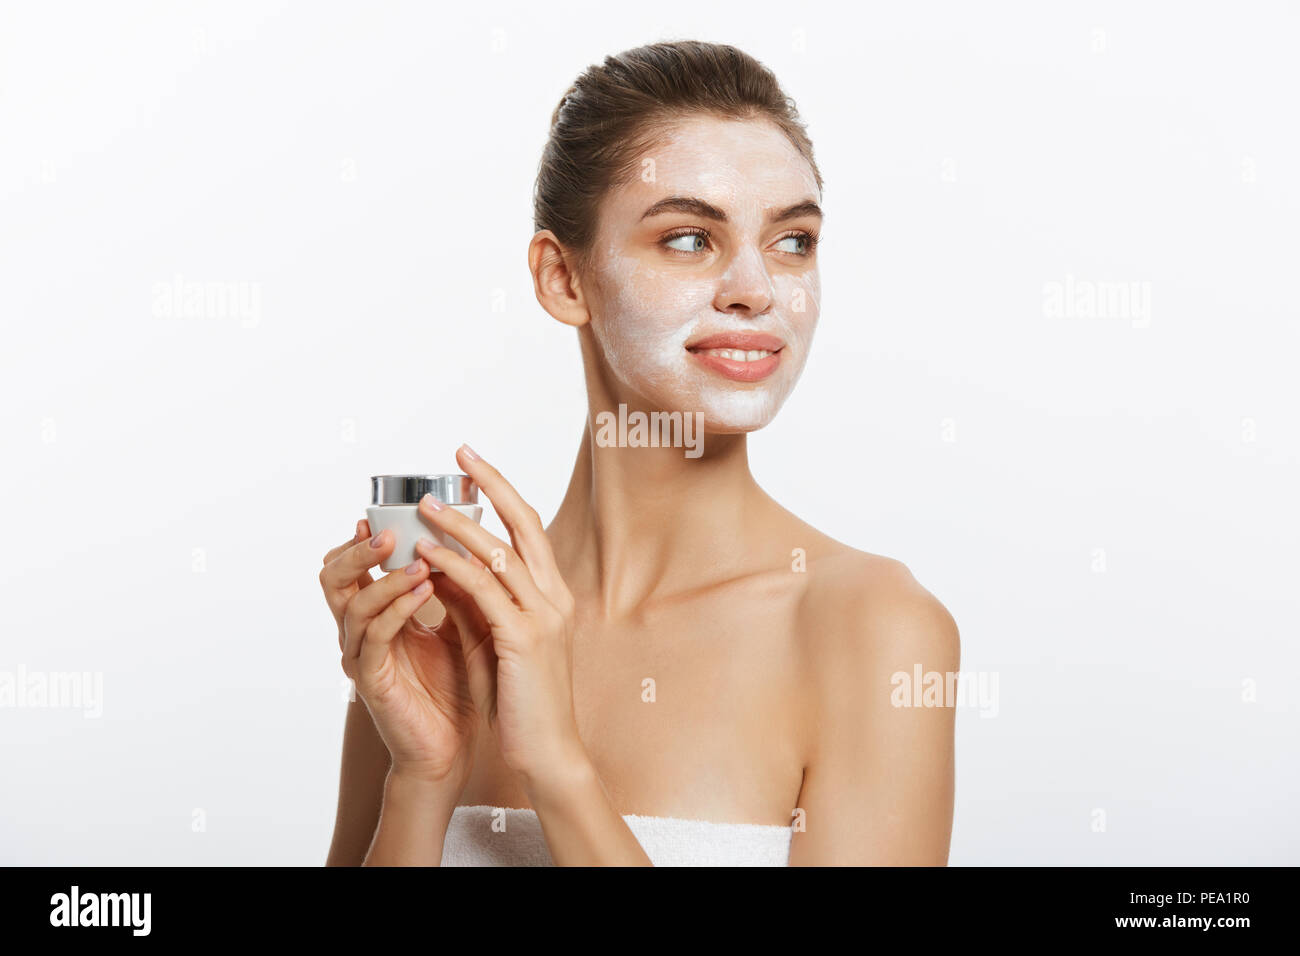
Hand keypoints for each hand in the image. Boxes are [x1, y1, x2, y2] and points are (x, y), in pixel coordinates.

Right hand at [319, 519, 477, 785]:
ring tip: (419, 560)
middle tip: (390, 530)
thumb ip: (457, 586)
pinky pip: (373, 638)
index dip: (364, 537)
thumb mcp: (460, 624)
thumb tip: (472, 537)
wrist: (452, 748)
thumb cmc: (454, 687)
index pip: (352, 564)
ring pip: (351, 604)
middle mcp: (360, 632)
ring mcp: (361, 656)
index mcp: (377, 614)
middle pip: (332, 577)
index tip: (394, 511)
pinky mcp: (371, 681)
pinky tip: (424, 592)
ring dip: (385, 577)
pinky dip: (396, 610)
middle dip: (357, 549)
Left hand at [414, 444, 586, 789]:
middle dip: (492, 484)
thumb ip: (479, 603)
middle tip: (461, 454)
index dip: (503, 493)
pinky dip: (454, 567)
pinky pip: (484, 591)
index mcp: (552, 596)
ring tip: (427, 505)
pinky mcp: (524, 640)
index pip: (529, 530)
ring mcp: (543, 617)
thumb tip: (444, 566)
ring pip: (500, 552)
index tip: (473, 465)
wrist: (549, 753)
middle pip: (524, 524)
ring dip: (460, 524)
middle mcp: (554, 598)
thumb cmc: (522, 702)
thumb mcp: (499, 641)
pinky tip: (427, 555)